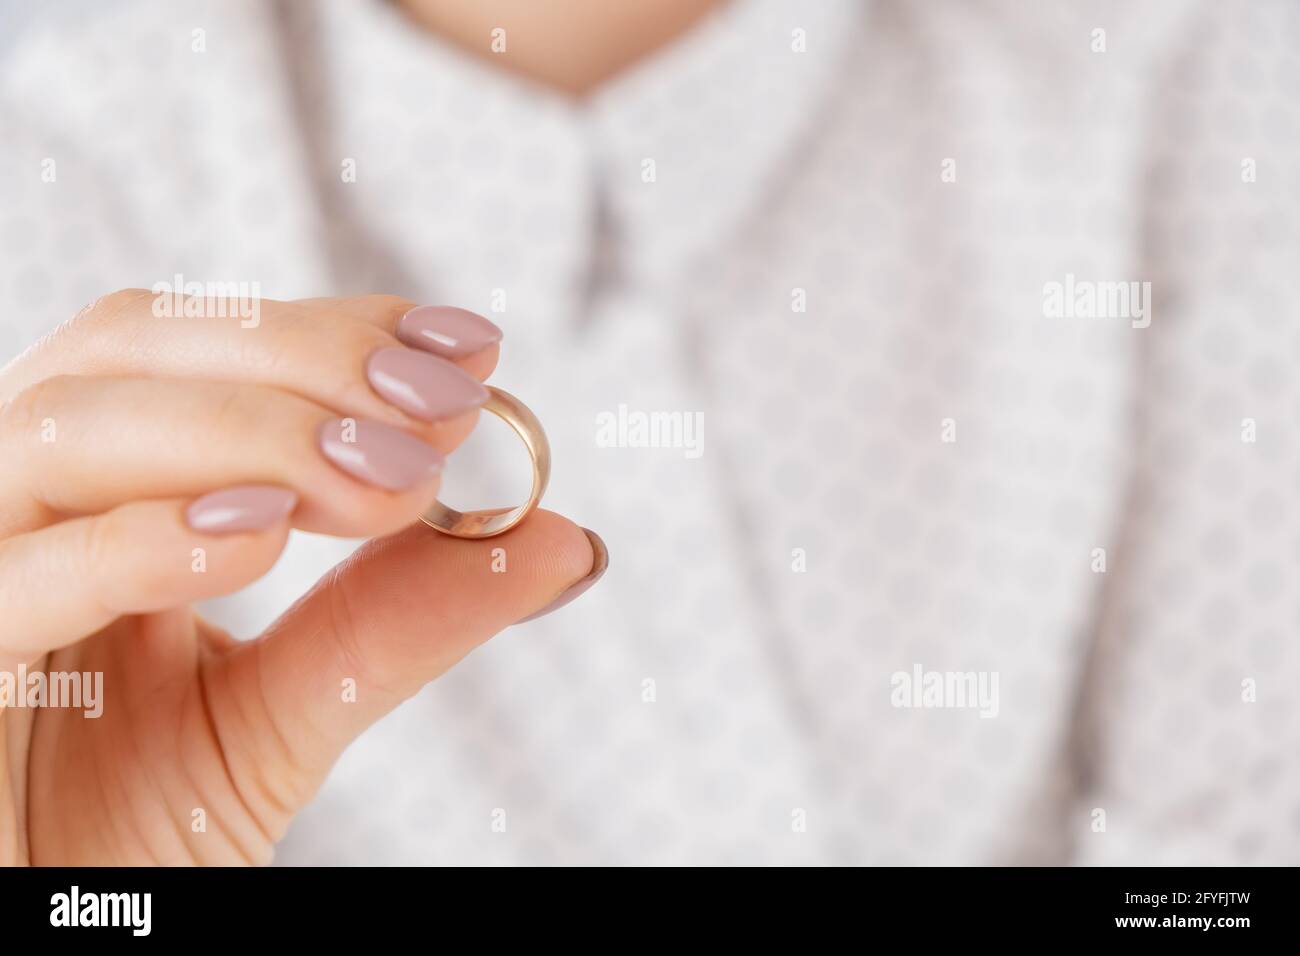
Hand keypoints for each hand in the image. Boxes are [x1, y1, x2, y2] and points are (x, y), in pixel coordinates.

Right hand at [0, 291, 601, 864]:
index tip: (468, 350)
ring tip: (386, 480)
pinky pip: (11, 581)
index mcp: (102, 497)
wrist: (50, 938)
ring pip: (65, 430)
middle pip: (128, 350)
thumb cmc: (131, 832)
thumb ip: (399, 618)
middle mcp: (22, 508)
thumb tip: (565, 539)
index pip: (198, 354)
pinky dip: (138, 542)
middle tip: (444, 411)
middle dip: (303, 361)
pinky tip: (255, 537)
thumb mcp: (287, 712)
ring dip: (246, 433)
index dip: (333, 330)